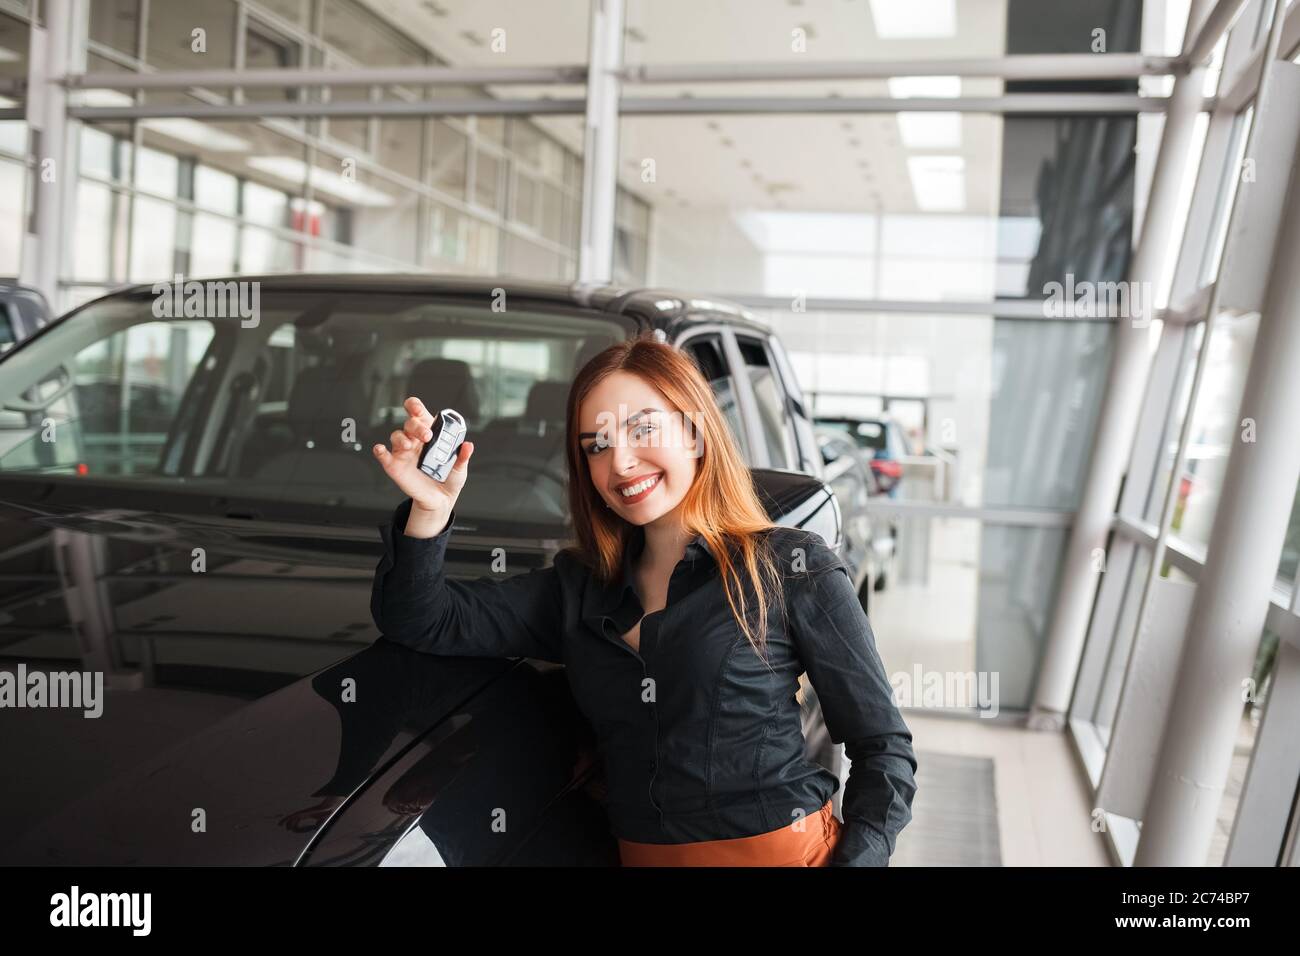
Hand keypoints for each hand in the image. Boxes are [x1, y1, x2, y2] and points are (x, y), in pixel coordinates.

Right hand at [372, 397, 473, 515]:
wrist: (440, 500)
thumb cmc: (449, 479)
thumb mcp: (460, 468)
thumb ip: (462, 456)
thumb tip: (468, 445)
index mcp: (430, 434)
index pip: (419, 414)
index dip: (415, 407)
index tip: (418, 410)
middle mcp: (415, 440)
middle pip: (409, 424)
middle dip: (417, 427)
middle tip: (427, 436)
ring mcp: (404, 452)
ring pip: (397, 436)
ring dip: (401, 438)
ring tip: (410, 446)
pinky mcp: (394, 465)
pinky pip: (383, 455)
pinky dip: (379, 451)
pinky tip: (380, 449)